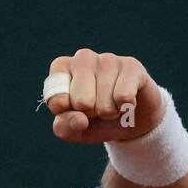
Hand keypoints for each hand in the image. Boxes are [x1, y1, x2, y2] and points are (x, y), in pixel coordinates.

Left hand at [45, 49, 163, 144]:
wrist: (131, 120)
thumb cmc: (94, 120)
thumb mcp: (73, 130)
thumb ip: (64, 127)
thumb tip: (79, 119)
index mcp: (61, 67)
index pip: (56, 101)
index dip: (69, 114)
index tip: (75, 108)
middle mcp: (82, 57)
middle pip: (81, 102)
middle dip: (91, 114)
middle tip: (96, 107)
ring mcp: (108, 59)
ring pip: (104, 103)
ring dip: (110, 113)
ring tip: (112, 103)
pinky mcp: (131, 66)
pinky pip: (124, 98)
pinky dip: (126, 109)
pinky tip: (127, 101)